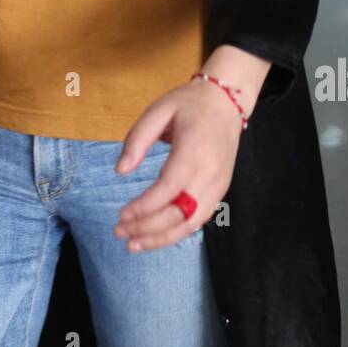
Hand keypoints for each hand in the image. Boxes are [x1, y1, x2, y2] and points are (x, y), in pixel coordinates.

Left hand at [112, 78, 244, 251]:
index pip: (168, 189)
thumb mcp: (159, 109)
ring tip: (134, 244)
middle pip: (180, 212)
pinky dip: (178, 232)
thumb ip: (137, 139)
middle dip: (148, 228)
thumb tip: (120, 171)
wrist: (227, 102)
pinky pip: (200, 218)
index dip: (144, 207)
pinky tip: (156, 236)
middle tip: (119, 232)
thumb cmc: (189, 103)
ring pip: (192, 223)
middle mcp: (210, 173)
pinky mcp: (221, 190)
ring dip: (162, 238)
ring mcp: (219, 184)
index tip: (122, 215)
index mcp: (194, 151)